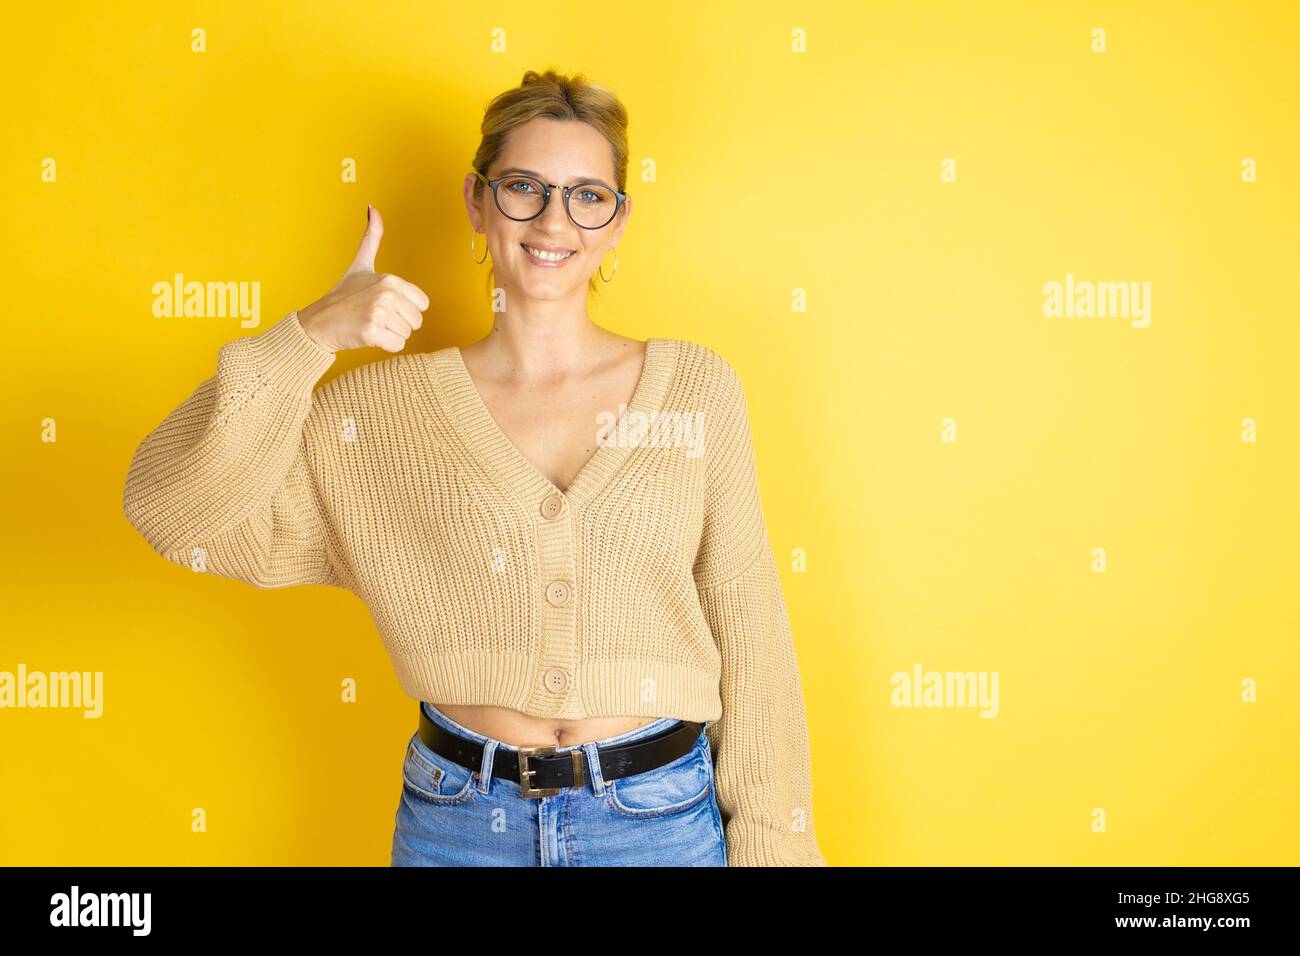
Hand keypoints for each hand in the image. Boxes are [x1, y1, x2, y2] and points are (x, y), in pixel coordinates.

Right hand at [296, 205, 429, 353]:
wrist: (319, 322)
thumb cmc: (342, 295)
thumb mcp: (360, 265)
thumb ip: (372, 238)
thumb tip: (373, 208)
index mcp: (390, 280)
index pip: (422, 304)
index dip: (406, 308)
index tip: (384, 304)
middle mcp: (386, 294)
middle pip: (416, 321)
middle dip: (398, 323)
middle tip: (375, 316)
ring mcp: (378, 314)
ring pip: (406, 334)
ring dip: (390, 334)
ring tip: (370, 324)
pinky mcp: (371, 332)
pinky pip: (397, 345)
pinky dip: (385, 345)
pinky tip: (369, 335)